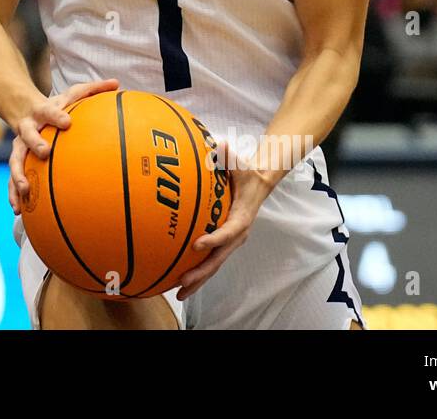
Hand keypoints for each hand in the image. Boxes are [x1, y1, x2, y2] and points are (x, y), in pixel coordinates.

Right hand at [7, 77, 118, 214]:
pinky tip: (18, 210)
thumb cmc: (56, 106)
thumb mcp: (72, 94)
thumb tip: (116, 83)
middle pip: (27, 136)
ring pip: (15, 161)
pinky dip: (14, 193)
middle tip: (44, 152)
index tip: (66, 122)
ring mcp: (19, 147)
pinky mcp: (18, 161)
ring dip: (18, 176)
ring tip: (25, 191)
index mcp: (42, 113)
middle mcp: (27, 129)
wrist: (23, 109)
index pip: (49, 112)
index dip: (56, 116)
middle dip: (34, 143)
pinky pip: (14, 179)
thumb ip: (93, 90)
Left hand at [174, 140, 274, 300]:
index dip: (215, 239)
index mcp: (242, 217)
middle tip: (182, 282)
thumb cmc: (245, 170)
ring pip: (214, 265)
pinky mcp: (224, 243)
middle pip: (219, 258)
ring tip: (178, 293)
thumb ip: (228, 154)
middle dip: (201, 272)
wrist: (259, 182)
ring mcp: (231, 241)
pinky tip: (178, 282)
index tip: (198, 245)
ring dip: (197, 280)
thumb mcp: (239, 161)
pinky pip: (211, 260)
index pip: (229, 232)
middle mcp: (238, 234)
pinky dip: (197, 272)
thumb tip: (219, 142)